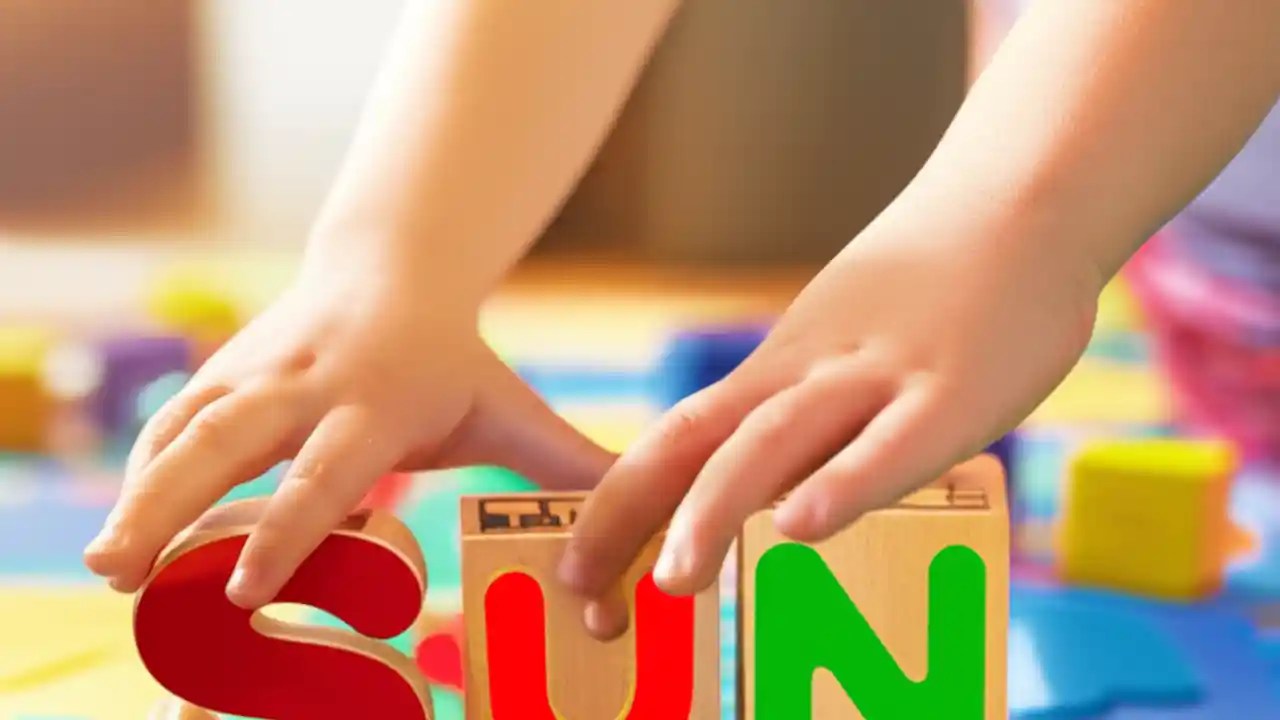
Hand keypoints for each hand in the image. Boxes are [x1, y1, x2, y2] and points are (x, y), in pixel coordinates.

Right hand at [84, 269, 611, 607]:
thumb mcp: (514, 408)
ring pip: (187, 431)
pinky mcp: (227, 370)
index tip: (246, 588)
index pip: (329, 471)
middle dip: (177, 508)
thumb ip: (569, 465)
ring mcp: (260, 373)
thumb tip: (644, 520)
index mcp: (381, 402)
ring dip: (141, 495)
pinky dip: (144, 471)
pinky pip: (174, 422)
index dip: (291, 529)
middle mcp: (310, 385)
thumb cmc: (458, 359)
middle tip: (125, 576)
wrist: (392, 269)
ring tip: (104, 569)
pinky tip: (122, 522)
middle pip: (232, 445)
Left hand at [559, 204, 1101, 635]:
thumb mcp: (845, 348)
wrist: (1020, 197)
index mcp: (782, 369)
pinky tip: (803, 524)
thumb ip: (806, 416)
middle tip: (578, 583)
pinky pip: (895, 442)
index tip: (576, 562)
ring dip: (716, 508)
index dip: (619, 500)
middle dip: (631, 513)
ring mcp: (879, 376)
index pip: (680, 437)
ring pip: (779, 439)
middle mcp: (810, 371)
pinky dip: (845, 483)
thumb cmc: (934, 287)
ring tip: (674, 577)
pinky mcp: (954, 390)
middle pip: (701, 439)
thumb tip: (768, 494)